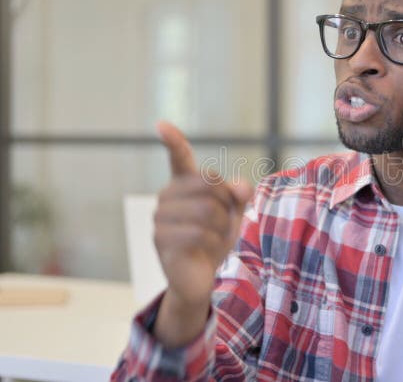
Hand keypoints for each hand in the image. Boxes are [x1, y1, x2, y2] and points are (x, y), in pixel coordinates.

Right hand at [152, 121, 252, 346]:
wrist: (201, 277)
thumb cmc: (216, 240)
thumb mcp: (234, 214)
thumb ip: (240, 195)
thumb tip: (242, 187)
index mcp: (183, 184)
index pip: (178, 157)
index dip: (172, 140)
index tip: (161, 124)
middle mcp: (167, 196)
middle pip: (210, 185)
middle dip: (228, 205)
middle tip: (225, 224)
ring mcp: (160, 217)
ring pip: (207, 209)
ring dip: (223, 226)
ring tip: (217, 238)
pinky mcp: (161, 239)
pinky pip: (199, 233)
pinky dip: (214, 242)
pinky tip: (208, 250)